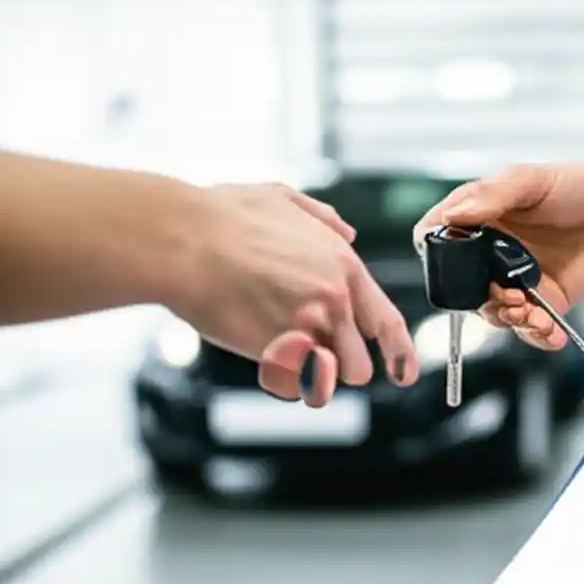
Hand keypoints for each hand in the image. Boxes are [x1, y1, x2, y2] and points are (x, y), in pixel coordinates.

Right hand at [171, 183, 417, 406]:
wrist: (181, 239)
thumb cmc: (222, 217)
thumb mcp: (282, 198)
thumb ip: (322, 219)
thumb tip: (347, 233)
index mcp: (343, 266)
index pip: (387, 322)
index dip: (398, 351)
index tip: (401, 372)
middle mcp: (334, 300)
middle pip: (359, 363)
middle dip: (337, 363)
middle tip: (306, 348)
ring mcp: (306, 328)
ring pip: (328, 379)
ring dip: (308, 374)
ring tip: (281, 351)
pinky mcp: (274, 351)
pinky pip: (292, 385)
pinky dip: (279, 380)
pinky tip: (260, 356)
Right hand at [413, 163, 583, 349]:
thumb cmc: (578, 185)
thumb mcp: (530, 180)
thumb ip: (491, 195)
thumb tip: (453, 215)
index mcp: (480, 219)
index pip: (437, 239)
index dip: (434, 253)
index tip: (450, 262)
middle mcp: (492, 253)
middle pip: (462, 288)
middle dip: (480, 298)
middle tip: (507, 294)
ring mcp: (517, 280)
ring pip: (495, 312)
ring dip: (508, 319)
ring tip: (531, 312)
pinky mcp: (546, 301)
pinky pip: (531, 329)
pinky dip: (537, 337)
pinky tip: (549, 332)